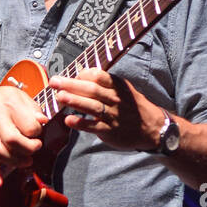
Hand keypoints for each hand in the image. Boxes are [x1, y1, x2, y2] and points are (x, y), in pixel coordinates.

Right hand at [0, 86, 47, 186]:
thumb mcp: (16, 95)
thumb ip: (32, 107)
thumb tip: (43, 120)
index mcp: (9, 103)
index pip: (29, 125)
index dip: (37, 132)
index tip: (37, 133)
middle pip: (13, 139)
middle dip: (29, 149)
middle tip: (35, 148)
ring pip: (0, 152)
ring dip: (16, 161)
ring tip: (26, 161)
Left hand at [48, 68, 162, 152]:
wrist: (151, 127)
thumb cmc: (132, 107)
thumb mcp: (123, 89)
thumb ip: (105, 83)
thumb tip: (81, 75)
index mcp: (117, 86)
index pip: (99, 76)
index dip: (83, 74)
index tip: (71, 75)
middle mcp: (115, 99)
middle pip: (92, 89)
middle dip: (71, 85)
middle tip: (55, 82)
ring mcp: (113, 116)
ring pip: (92, 106)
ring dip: (75, 101)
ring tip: (59, 97)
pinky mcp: (110, 131)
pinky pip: (94, 126)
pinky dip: (81, 123)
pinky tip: (68, 120)